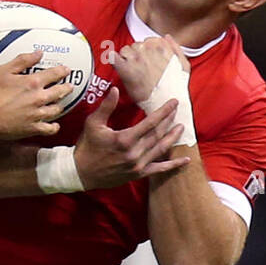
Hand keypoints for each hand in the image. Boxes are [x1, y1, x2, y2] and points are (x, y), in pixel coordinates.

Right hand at [0, 51, 73, 139]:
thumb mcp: (4, 70)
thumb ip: (23, 60)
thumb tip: (38, 54)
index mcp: (33, 82)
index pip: (55, 74)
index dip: (62, 71)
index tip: (66, 70)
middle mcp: (39, 98)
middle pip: (60, 92)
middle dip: (66, 88)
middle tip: (69, 86)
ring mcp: (37, 114)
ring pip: (57, 109)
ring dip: (60, 105)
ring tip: (60, 103)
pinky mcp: (33, 128)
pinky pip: (50, 129)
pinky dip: (54, 126)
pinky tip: (54, 124)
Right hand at [74, 87, 189, 188]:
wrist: (81, 173)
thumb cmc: (86, 147)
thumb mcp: (93, 124)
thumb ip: (106, 107)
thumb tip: (116, 90)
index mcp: (125, 139)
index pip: (150, 122)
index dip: (164, 111)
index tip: (174, 102)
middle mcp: (134, 153)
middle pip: (158, 134)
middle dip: (169, 121)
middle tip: (178, 110)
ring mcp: (137, 165)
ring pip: (160, 149)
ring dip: (172, 138)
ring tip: (181, 127)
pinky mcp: (137, 174)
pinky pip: (158, 169)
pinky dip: (172, 165)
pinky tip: (185, 160)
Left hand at [114, 35, 189, 104]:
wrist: (165, 102)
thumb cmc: (175, 87)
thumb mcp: (183, 65)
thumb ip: (175, 48)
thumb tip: (166, 36)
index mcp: (159, 45)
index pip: (147, 41)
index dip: (146, 53)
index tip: (147, 63)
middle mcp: (146, 49)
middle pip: (135, 46)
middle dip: (136, 56)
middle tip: (140, 70)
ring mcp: (135, 58)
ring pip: (124, 51)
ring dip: (126, 59)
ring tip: (132, 72)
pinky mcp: (125, 69)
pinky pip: (112, 57)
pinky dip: (113, 60)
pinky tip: (118, 66)